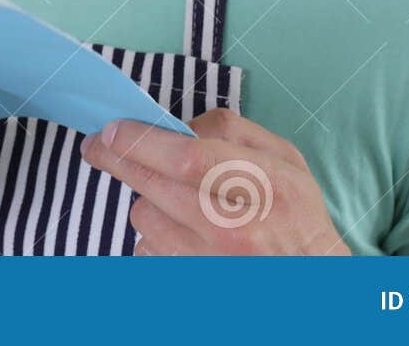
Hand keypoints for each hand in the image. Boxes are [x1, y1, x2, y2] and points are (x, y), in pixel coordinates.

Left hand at [80, 108, 349, 255]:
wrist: (310, 279)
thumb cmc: (295, 211)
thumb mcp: (283, 157)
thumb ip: (231, 130)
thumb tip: (176, 126)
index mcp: (262, 185)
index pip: (187, 158)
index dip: (141, 141)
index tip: (112, 129)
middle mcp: (234, 230)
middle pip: (155, 187)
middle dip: (119, 160)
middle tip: (98, 145)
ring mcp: (211, 263)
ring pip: (145, 218)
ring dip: (147, 199)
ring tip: (171, 197)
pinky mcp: (191, 282)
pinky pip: (147, 249)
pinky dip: (153, 234)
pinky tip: (178, 230)